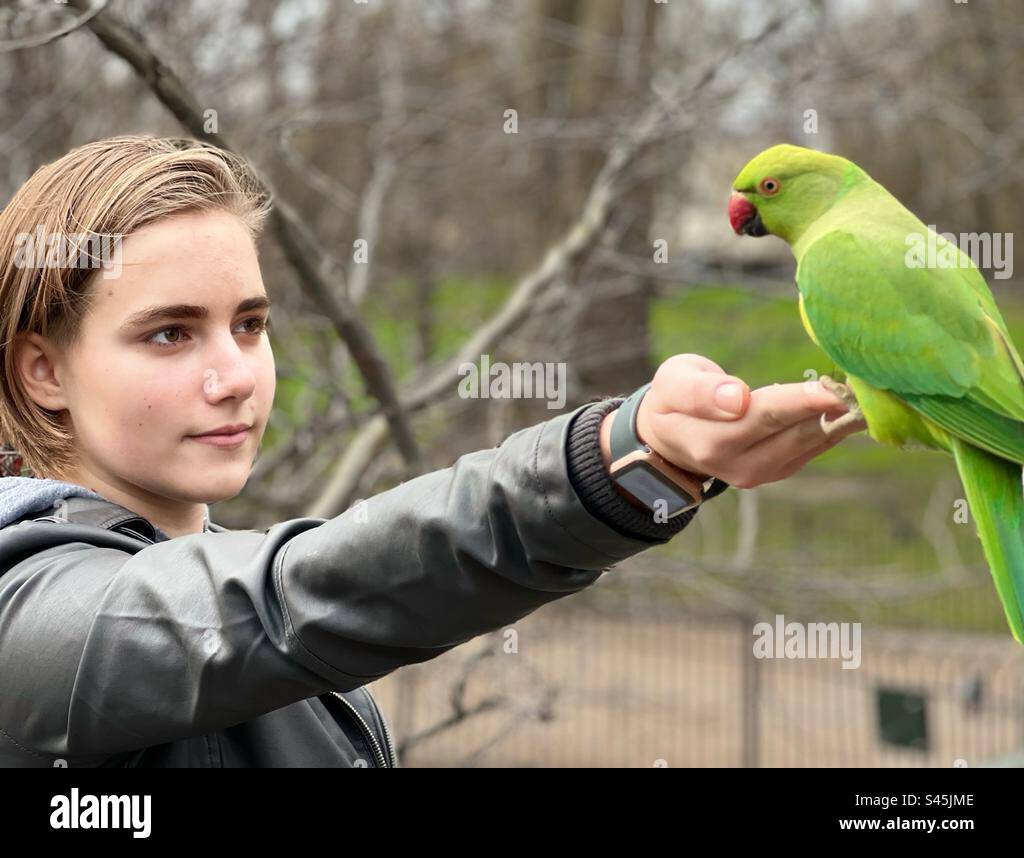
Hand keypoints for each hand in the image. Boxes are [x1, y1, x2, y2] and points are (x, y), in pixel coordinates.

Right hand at [599, 353, 865, 489]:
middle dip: (834, 406)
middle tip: (873, 380)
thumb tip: (737, 398)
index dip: (800, 401)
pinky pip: (815, 446)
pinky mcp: (780, 470)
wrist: (670, 437)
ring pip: (812, 441)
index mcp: (710, 441)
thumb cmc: (673, 398)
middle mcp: (738, 465)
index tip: (834, 386)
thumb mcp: (673, 382)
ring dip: (844, 417)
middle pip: (795, 431)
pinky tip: (858, 402)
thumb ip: (701, 391)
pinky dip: (837, 423)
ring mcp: (762, 473)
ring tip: (876, 389)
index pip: (763, 416)